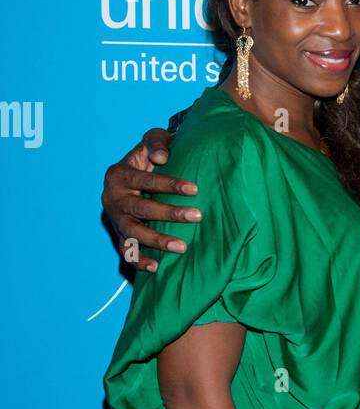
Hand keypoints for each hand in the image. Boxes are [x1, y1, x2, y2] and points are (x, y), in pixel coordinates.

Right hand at [101, 128, 200, 271]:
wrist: (132, 175)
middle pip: (140, 208)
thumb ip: (156, 142)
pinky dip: (138, 260)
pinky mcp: (119, 235)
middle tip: (197, 216)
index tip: (195, 189)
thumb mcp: (151, 140)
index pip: (145, 179)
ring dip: (157, 240)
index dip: (170, 184)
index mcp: (119, 174)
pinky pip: (126, 251)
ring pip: (133, 233)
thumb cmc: (147, 156)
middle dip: (169, 213)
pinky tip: (155, 267)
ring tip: (182, 247)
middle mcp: (113, 198)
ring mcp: (115, 219)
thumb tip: (162, 156)